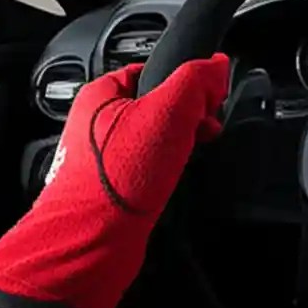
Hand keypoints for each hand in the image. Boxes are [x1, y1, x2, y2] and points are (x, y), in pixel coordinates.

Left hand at [0, 55, 229, 307]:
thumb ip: (196, 81)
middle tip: (202, 131)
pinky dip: (164, 173)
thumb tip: (216, 66)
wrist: (91, 241)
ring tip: (186, 159)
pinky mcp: (110, 188)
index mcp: (100, 94)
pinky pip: (145, 170)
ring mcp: (101, 158)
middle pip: (155, 106)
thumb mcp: (169, 112)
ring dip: (177, 147)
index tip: (207, 97)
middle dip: (186, 118)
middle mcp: (95, 124)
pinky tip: (171, 182)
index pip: (151, 69)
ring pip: (152, 140)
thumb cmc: (116, 179)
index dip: (185, 82)